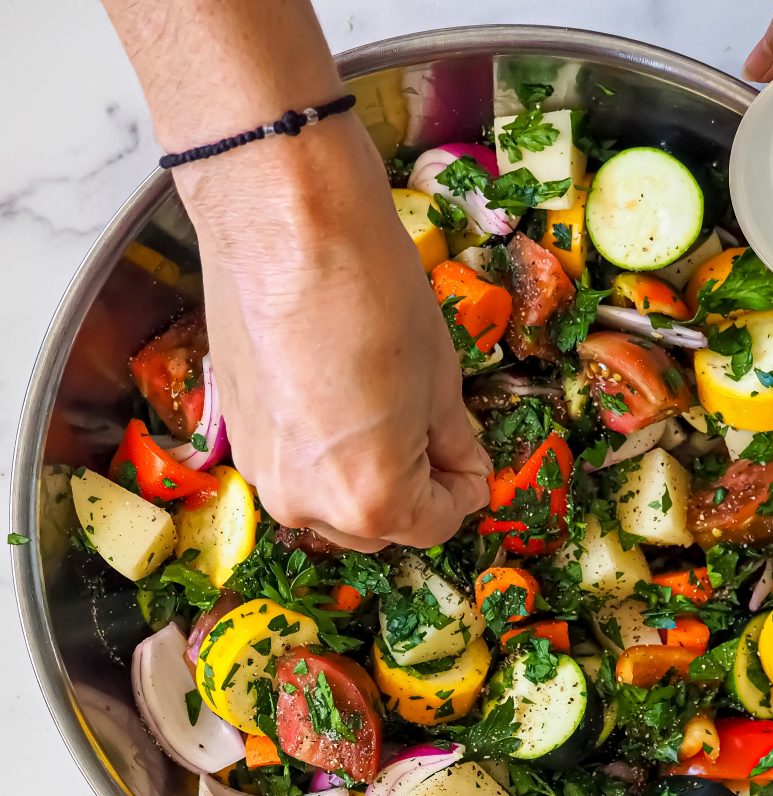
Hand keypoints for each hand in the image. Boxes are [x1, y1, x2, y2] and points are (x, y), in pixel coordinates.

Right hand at [178, 116, 489, 551]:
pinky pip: (296, 471)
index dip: (464, 491)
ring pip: (332, 507)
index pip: (436, 524)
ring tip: (384, 416)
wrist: (286, 224)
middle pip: (379, 528)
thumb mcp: (440, 380)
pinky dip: (324, 457)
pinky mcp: (234, 437)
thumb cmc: (376, 297)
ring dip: (366, 481)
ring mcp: (263, 475)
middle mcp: (308, 507)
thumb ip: (452, 443)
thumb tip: (462, 465)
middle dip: (414, 494)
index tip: (473, 461)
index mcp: (371, 501)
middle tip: (434, 439)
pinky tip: (336, 402)